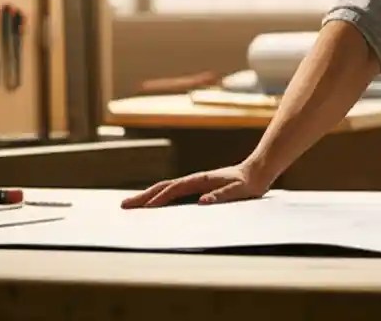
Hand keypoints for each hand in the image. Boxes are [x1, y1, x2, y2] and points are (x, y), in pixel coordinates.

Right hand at [121, 160, 269, 207]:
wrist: (257, 172)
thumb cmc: (249, 184)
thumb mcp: (239, 192)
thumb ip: (222, 196)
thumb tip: (202, 201)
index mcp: (201, 180)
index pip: (175, 190)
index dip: (160, 199)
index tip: (146, 209)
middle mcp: (194, 180)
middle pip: (163, 187)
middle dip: (143, 196)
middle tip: (124, 206)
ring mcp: (194, 183)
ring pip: (165, 189)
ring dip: (147, 197)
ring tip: (130, 205)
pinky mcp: (196, 188)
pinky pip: (172, 193)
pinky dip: (158, 197)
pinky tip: (152, 205)